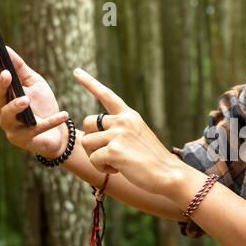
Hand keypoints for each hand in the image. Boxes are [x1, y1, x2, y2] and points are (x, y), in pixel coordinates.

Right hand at [0, 39, 70, 157]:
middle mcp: (2, 111)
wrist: (57, 133)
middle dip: (1, 85)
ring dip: (15, 106)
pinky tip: (64, 114)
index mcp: (4, 95)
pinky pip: (37, 129)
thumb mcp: (34, 83)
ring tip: (25, 100)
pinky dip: (51, 121)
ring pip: (7, 116)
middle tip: (7, 74)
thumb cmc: (43, 105)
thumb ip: (20, 68)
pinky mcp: (25, 140)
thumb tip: (6, 49)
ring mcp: (11, 127)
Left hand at [74, 68, 193, 197]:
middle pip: (88, 123)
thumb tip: (92, 135)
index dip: (90, 83)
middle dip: (92, 140)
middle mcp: (123, 121)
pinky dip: (103, 168)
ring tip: (118, 162)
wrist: (168, 174)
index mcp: (130, 116)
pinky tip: (120, 169)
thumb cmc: (153, 160)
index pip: (107, 95)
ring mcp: (118, 134)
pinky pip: (93, 159)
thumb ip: (119, 130)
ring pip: (87, 143)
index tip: (76, 71)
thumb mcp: (138, 136)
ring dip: (97, 157)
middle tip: (108, 153)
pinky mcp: (114, 150)